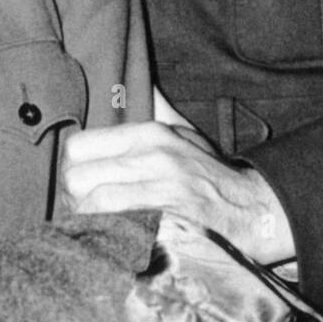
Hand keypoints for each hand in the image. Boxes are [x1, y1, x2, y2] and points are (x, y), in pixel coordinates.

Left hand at [62, 120, 294, 265]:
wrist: (252, 209)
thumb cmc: (209, 172)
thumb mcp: (183, 133)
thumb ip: (158, 109)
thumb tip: (145, 84)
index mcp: (150, 134)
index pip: (80, 145)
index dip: (70, 165)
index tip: (76, 177)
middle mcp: (152, 159)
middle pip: (77, 177)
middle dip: (71, 196)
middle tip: (79, 205)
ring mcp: (160, 193)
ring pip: (92, 205)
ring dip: (84, 218)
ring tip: (91, 222)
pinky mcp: (167, 224)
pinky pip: (118, 230)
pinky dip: (106, 235)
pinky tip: (109, 237)